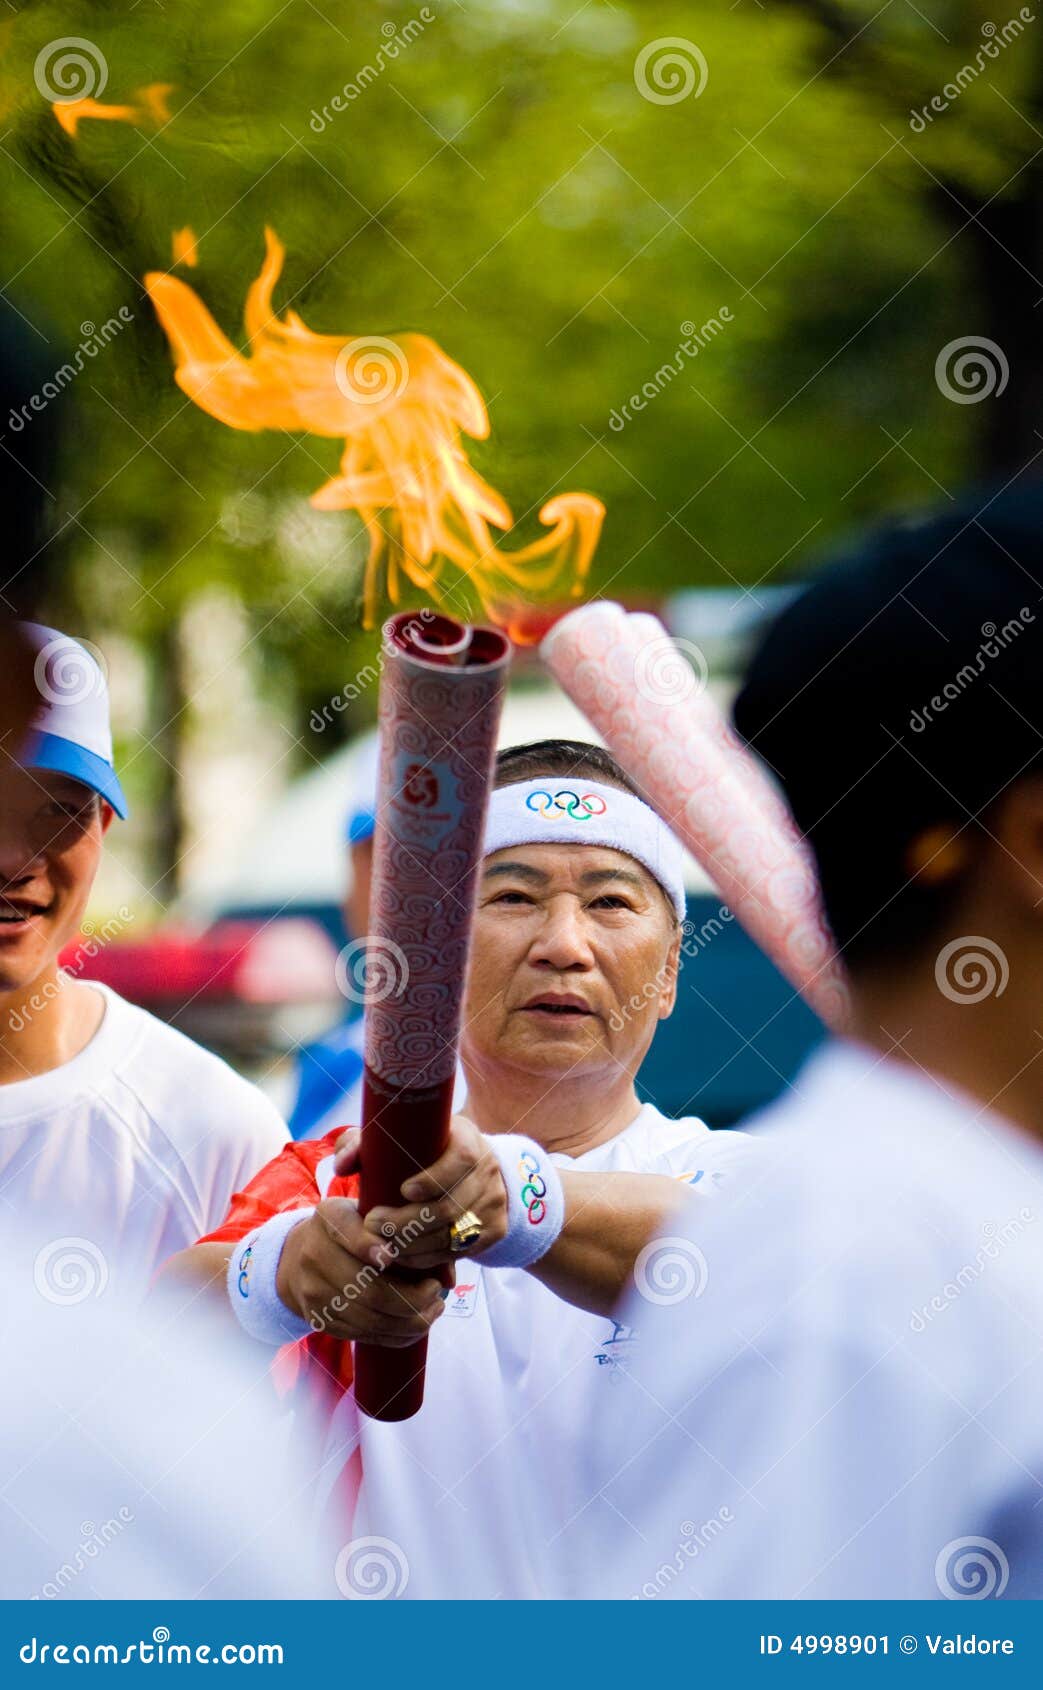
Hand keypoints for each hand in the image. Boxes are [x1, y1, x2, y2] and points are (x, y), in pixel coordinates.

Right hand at [274, 1198, 448, 1344]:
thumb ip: (405, 1230)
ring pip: (369, 1318)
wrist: (298, 1258)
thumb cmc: (352, 1230)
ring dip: (410, 1321)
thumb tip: (448, 1275)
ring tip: (434, 1310)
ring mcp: (314, 1291)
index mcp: (329, 1217)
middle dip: (411, 1298)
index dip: (369, 1246)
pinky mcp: (320, 1320)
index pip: (348, 1233)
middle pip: (367, 1287)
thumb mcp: (369, 1214)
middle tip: (437, 1293)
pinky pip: (363, 1335)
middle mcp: (314, 1254)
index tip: (393, 1257)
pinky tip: (416, 1324)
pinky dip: (396, 1335)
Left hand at [334, 1116, 508, 1270]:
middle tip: (372, 1224)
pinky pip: (459, 1253)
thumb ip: (362, 1143)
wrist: (471, 1169)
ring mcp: (494, 1202)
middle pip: (450, 1206)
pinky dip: (428, 1258)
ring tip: (382, 1243)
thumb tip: (344, 1164)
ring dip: (413, 1245)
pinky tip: (402, 1255)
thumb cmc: (422, 1151)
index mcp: (468, 1140)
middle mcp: (488, 1171)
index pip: (460, 1159)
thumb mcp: (396, 1138)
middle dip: (407, 1221)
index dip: (433, 1179)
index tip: (403, 1190)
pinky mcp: (494, 1229)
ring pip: (453, 1235)